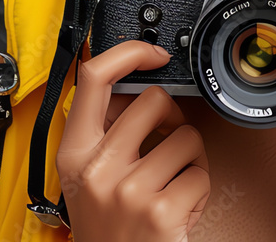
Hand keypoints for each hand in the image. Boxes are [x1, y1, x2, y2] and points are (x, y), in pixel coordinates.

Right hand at [56, 40, 210, 241]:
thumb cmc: (110, 232)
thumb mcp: (90, 178)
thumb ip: (105, 134)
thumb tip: (137, 83)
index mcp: (74, 154)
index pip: (92, 78)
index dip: (128, 51)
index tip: (153, 53)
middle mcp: (96, 169)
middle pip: (153, 99)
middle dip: (173, 117)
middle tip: (168, 141)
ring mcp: (128, 190)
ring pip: (187, 137)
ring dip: (191, 162)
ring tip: (172, 186)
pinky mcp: (160, 212)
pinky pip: (200, 175)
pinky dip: (199, 191)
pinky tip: (180, 210)